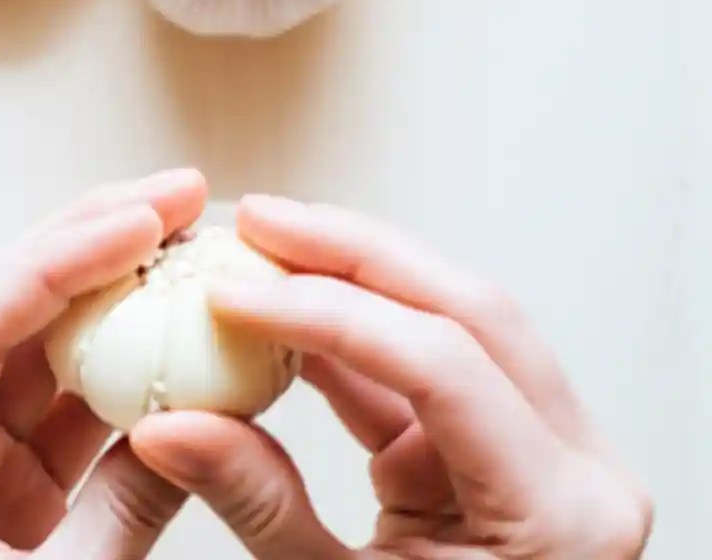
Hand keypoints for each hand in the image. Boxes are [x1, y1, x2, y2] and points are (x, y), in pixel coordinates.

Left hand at [0, 170, 207, 559]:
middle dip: (87, 244)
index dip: (60, 259)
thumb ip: (128, 512)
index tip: (143, 221)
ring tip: (180, 245)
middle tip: (171, 197)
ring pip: (35, 349)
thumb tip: (203, 419)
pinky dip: (118, 366)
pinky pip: (61, 404)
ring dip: (110, 296)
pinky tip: (169, 331)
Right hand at [129, 195, 652, 558]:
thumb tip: (167, 427)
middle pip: (467, 312)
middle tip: (260, 222)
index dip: (329, 313)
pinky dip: (346, 344)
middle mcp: (568, 464)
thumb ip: (259, 507)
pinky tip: (282, 315)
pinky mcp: (490, 448)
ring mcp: (536, 449)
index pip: (445, 365)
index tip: (236, 296)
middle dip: (352, 253)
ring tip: (263, 250)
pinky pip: (420, 373)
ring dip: (349, 282)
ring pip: (450, 324)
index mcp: (558, 513)